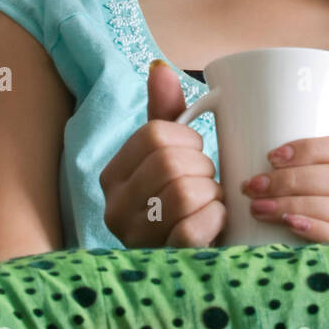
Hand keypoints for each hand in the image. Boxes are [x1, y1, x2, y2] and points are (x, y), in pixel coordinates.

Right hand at [99, 60, 226, 247]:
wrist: (193, 259)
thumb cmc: (182, 199)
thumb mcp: (169, 155)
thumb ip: (164, 112)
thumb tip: (159, 68)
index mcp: (112, 175)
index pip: (154, 135)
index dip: (187, 139)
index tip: (196, 152)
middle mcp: (114, 208)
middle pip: (170, 163)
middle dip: (202, 168)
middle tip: (207, 181)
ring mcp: (135, 239)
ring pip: (184, 193)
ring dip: (212, 194)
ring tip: (210, 202)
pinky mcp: (162, 260)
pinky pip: (194, 228)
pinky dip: (215, 220)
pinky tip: (215, 222)